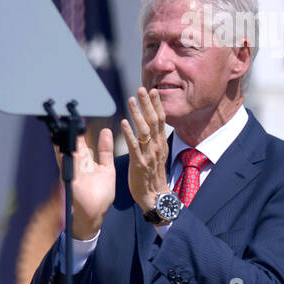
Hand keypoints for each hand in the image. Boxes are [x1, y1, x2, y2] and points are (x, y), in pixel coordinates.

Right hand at [54, 126, 115, 239]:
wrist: (96, 214)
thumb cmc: (101, 195)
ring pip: (65, 151)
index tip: (77, 117)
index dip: (78, 130)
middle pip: (71, 144)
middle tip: (64, 114)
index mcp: (85, 162)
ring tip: (58, 124)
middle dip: (67, 130)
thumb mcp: (107, 168)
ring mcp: (72, 171)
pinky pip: (66, 164)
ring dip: (61, 138)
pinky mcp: (71, 178)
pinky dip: (61, 153)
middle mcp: (76, 165)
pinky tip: (59, 143)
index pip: (80, 142)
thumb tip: (105, 131)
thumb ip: (105, 151)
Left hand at [120, 87, 169, 214]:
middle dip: (147, 104)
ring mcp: (149, 155)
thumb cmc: (151, 174)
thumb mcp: (155, 153)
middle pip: (153, 121)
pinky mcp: (139, 163)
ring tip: (131, 100)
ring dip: (137, 114)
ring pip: (144, 130)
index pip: (160, 120)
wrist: (154, 195)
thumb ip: (152, 139)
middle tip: (141, 89)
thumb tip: (148, 125)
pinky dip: (129, 134)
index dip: (156, 105)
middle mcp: (157, 146)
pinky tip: (123, 122)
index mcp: (160, 143)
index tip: (152, 90)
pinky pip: (134, 146)